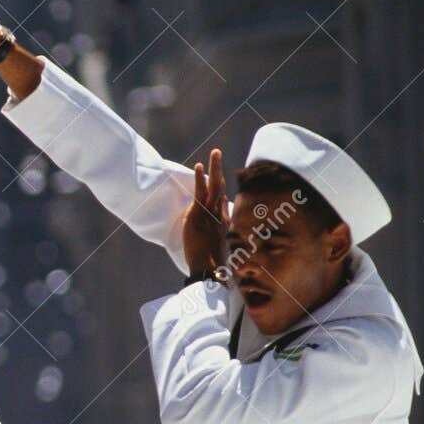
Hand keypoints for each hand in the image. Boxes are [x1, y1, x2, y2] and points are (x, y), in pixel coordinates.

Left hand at [182, 148, 227, 274]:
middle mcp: (220, 214)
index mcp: (225, 223)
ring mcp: (211, 213)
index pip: (224, 201)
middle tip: (218, 153)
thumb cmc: (212, 266)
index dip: (222, 190)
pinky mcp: (199, 215)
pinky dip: (200, 179)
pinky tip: (198, 166)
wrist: (209, 272)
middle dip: (220, 170)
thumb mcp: (215, 250)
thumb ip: (216, 240)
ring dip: (214, 167)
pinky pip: (200, 193)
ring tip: (214, 152)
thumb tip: (216, 234)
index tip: (220, 180)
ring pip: (214, 186)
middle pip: (222, 188)